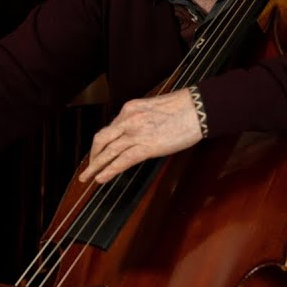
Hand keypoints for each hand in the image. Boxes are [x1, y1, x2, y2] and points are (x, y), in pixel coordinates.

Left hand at [78, 88, 202, 183]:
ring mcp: (135, 132)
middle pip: (102, 139)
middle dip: (93, 155)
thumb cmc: (185, 107)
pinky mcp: (146, 146)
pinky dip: (109, 171)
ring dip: (95, 166)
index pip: (111, 128)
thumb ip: (142, 119)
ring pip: (108, 152)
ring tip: (87, 178)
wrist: (199, 108)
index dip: (104, 143)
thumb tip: (139, 131)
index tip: (101, 152)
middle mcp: (128, 119)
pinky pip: (122, 161)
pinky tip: (101, 179)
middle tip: (88, 168)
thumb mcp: (155, 107)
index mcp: (130, 108)